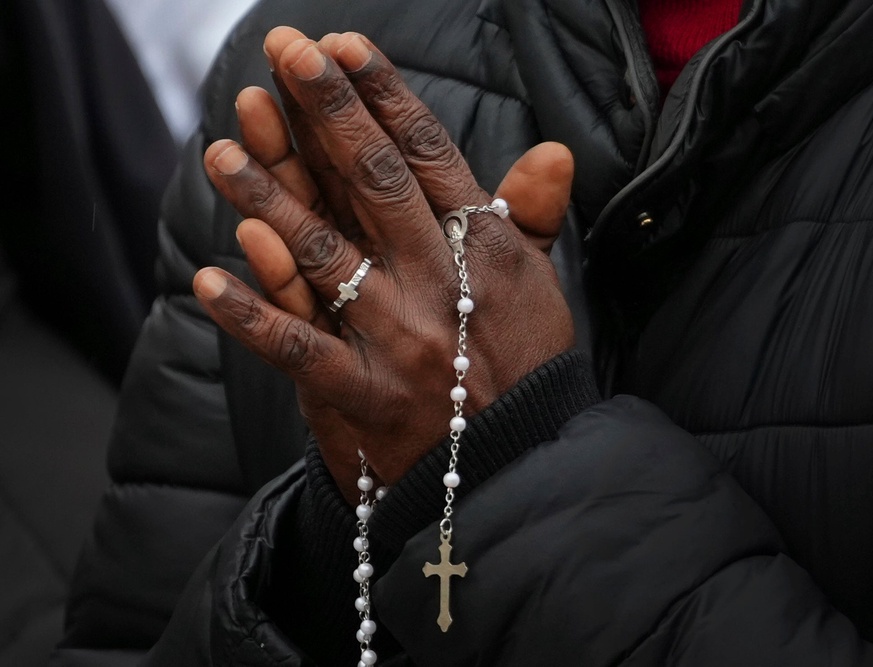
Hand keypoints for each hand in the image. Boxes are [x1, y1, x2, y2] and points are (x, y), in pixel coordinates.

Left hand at [193, 31, 574, 496]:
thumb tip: (553, 150)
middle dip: (326, 112)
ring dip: (268, 198)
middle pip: (373, 182)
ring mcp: (398, 337)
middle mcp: (438, 282)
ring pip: (323, 254)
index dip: (382, 96)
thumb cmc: (524, 361)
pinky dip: (252, 317)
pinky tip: (208, 279)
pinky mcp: (365, 393)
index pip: (427, 154)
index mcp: (481, 246)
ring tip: (222, 148)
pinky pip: (299, 350)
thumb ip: (534, 214)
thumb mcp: (539, 282)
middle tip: (283, 52)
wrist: (522, 460)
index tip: (342, 46)